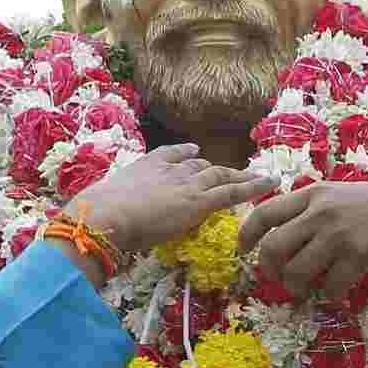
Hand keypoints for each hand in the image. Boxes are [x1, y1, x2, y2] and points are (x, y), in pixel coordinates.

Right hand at [64, 146, 270, 257]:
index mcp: (146, 166)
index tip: (195, 153)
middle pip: (201, 166)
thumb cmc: (97, 214)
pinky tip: (270, 183)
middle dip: (218, 169)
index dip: (186, 156)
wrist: (105, 214)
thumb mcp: (105, 203)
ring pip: (222, 176)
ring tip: (260, 177)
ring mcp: (186, 184)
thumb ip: (112, 206)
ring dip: (242, 176)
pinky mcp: (200, 201)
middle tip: (234, 171)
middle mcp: (170, 169)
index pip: (172, 156)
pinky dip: (253, 187)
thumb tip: (99, 214)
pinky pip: (233, 192)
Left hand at [236, 178, 367, 299]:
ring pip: (296, 271)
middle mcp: (319, 212)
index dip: (246, 235)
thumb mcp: (339, 195)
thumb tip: (286, 234)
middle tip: (277, 279)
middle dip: (269, 270)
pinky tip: (338, 292)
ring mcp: (336, 234)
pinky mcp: (356, 256)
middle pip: (272, 248)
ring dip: (297, 287)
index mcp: (311, 194)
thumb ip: (312, 210)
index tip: (243, 251)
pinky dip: (330, 295)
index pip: (263, 213)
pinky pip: (329, 286)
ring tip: (308, 289)